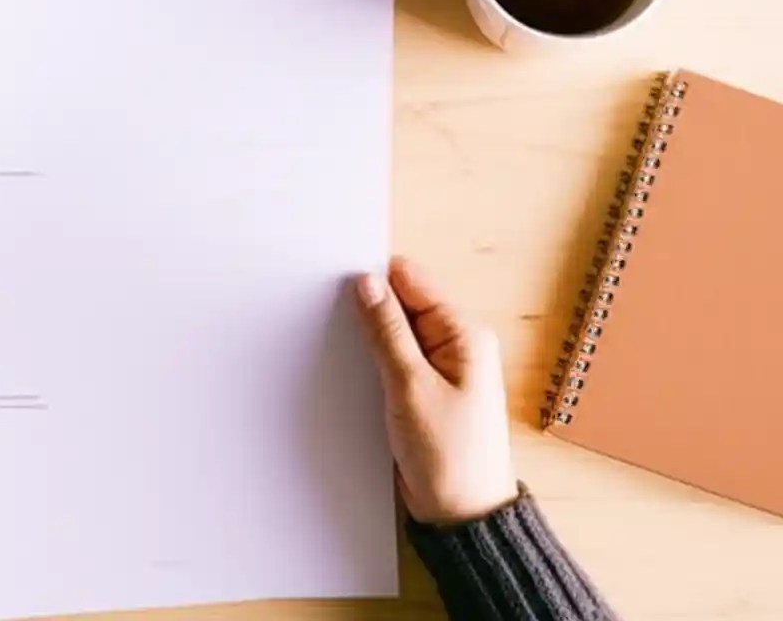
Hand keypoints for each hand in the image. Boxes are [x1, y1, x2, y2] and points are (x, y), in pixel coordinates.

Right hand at [354, 257, 517, 524]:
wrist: (462, 514)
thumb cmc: (449, 455)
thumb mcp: (410, 388)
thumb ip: (387, 332)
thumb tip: (366, 283)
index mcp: (463, 333)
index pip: (411, 281)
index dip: (373, 281)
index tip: (335, 289)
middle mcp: (454, 344)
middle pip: (401, 305)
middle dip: (367, 311)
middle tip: (330, 325)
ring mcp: (439, 368)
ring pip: (393, 335)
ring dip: (367, 342)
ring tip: (337, 353)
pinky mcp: (423, 390)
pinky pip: (393, 362)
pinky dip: (372, 365)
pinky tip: (350, 375)